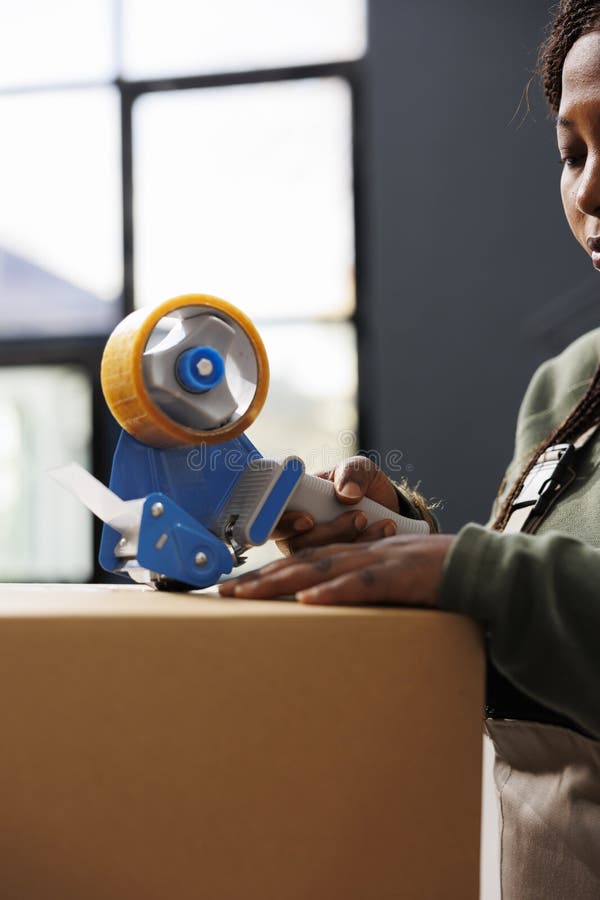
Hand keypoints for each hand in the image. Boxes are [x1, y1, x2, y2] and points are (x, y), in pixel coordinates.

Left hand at [219, 533, 454, 605]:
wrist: (481, 567)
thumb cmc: (434, 581)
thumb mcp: (390, 587)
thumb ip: (362, 596)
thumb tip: (328, 618)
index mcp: (355, 558)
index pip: (303, 564)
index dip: (268, 574)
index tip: (235, 589)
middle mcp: (359, 555)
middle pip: (301, 564)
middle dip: (260, 579)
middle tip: (222, 593)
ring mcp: (378, 563)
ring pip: (321, 570)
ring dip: (281, 583)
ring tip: (247, 595)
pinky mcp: (400, 575)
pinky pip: (362, 584)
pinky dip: (335, 592)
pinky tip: (308, 601)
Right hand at [272, 456, 400, 555]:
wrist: (388, 507)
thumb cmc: (361, 484)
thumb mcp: (359, 469)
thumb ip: (351, 472)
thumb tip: (345, 493)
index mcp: (293, 505)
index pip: (273, 519)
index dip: (284, 524)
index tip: (308, 520)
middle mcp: (297, 533)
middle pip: (297, 545)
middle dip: (330, 533)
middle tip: (359, 516)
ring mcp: (315, 553)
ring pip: (320, 560)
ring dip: (351, 540)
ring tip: (378, 520)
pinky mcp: (337, 567)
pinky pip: (345, 568)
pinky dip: (368, 547)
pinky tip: (387, 529)